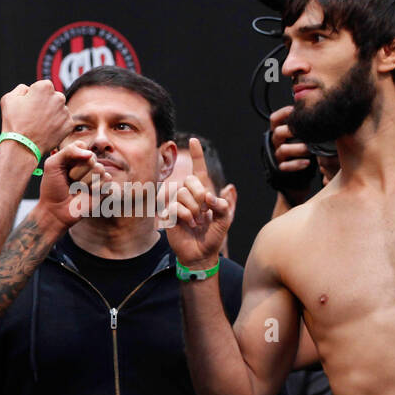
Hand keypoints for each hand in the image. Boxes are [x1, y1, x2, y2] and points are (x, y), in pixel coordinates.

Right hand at [0, 79, 71, 153]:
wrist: (22, 146)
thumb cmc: (14, 123)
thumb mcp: (8, 98)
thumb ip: (21, 88)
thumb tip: (28, 89)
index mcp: (45, 87)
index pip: (43, 86)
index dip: (35, 95)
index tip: (29, 105)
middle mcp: (58, 97)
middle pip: (53, 97)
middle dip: (46, 103)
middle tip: (35, 116)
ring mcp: (65, 112)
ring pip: (59, 109)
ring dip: (52, 114)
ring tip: (39, 125)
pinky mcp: (69, 125)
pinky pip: (64, 122)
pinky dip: (57, 125)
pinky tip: (46, 130)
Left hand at [36, 142, 107, 228]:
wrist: (55, 211)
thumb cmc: (52, 188)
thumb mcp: (52, 165)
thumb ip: (68, 151)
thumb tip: (89, 154)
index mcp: (75, 157)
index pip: (82, 146)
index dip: (73, 157)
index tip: (64, 168)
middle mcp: (87, 165)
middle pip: (92, 158)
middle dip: (78, 172)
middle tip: (70, 181)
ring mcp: (96, 177)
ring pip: (100, 169)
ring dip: (85, 182)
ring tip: (78, 189)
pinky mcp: (104, 189)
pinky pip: (107, 181)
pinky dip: (96, 188)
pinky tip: (88, 194)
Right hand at [162, 137, 230, 267]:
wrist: (201, 254)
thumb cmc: (213, 236)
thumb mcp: (225, 219)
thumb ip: (225, 203)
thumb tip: (222, 190)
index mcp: (203, 193)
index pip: (199, 170)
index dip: (197, 156)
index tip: (195, 141)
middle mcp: (189, 195)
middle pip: (189, 181)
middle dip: (199, 195)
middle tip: (205, 212)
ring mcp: (177, 204)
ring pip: (181, 193)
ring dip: (193, 209)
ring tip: (197, 221)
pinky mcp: (168, 214)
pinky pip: (174, 206)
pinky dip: (184, 216)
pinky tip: (188, 224)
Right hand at [269, 105, 311, 174]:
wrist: (304, 167)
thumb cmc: (305, 146)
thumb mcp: (304, 130)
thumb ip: (305, 119)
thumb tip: (312, 102)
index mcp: (281, 130)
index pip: (275, 119)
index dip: (284, 113)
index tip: (296, 110)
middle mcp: (278, 141)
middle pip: (278, 132)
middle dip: (293, 131)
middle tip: (307, 131)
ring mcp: (279, 154)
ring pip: (282, 150)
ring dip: (297, 149)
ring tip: (310, 149)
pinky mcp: (282, 167)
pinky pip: (285, 166)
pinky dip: (296, 164)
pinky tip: (307, 162)